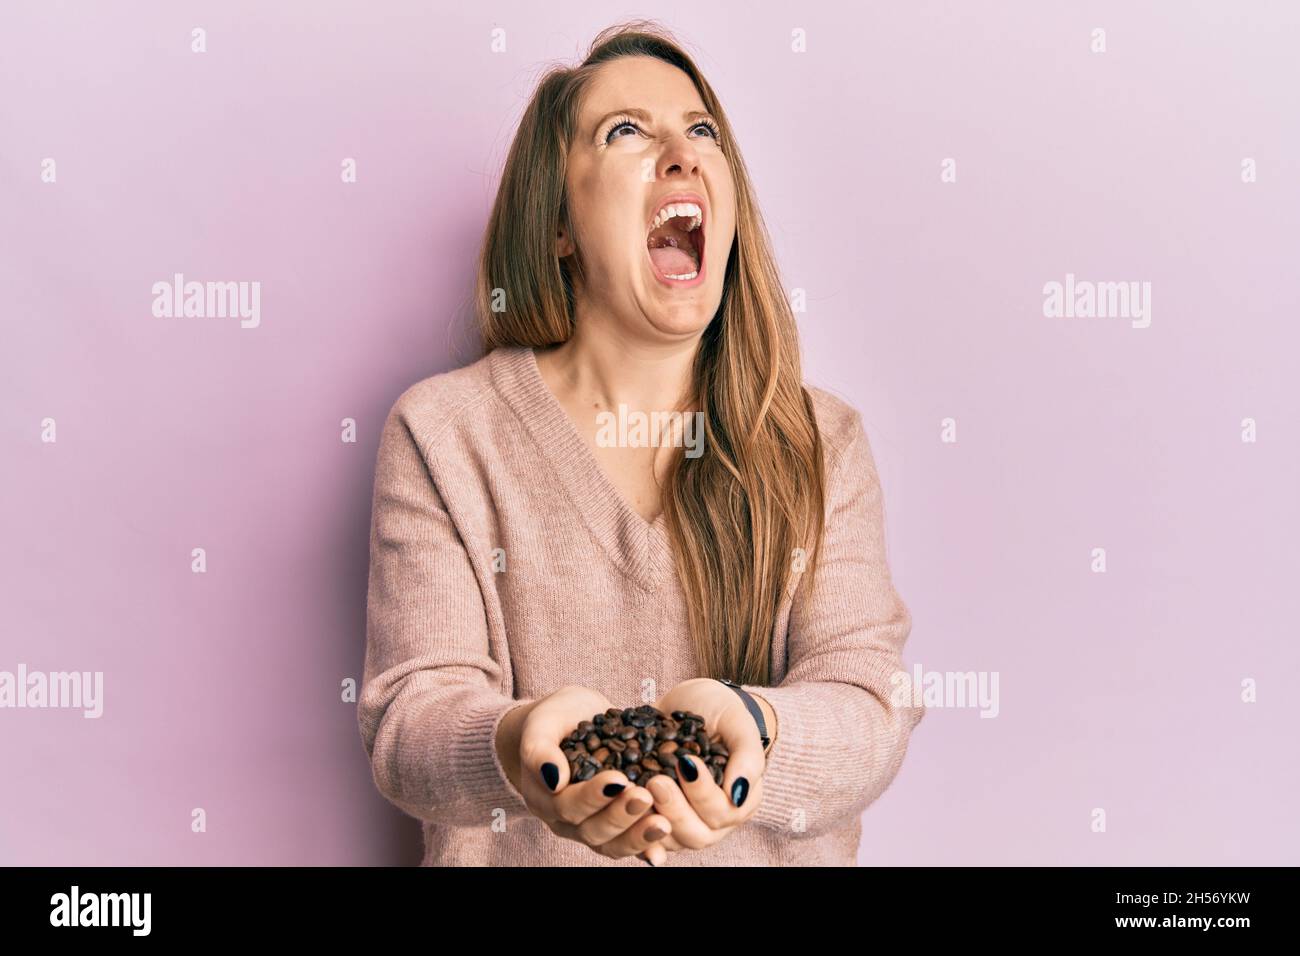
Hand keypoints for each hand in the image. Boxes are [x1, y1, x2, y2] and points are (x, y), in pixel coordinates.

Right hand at [501, 685, 672, 860]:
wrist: (574, 718)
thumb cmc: (557, 718)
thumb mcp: (543, 723)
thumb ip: (540, 749)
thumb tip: (554, 779)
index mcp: (543, 797)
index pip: (566, 805)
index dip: (592, 797)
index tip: (618, 780)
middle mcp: (565, 820)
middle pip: (592, 830)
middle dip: (620, 815)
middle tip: (645, 796)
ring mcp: (591, 826)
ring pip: (613, 844)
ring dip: (638, 835)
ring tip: (663, 822)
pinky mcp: (616, 827)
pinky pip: (630, 842)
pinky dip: (648, 845)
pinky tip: (666, 842)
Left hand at [640, 678, 767, 863]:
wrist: (691, 702)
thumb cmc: (722, 713)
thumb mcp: (739, 724)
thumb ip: (747, 756)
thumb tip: (738, 792)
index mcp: (739, 803)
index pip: (722, 813)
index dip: (704, 793)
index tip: (687, 762)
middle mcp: (712, 819)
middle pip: (695, 835)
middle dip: (675, 811)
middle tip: (656, 781)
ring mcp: (682, 820)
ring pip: (667, 839)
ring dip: (649, 818)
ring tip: (634, 788)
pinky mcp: (655, 813)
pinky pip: (641, 829)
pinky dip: (630, 820)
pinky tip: (617, 802)